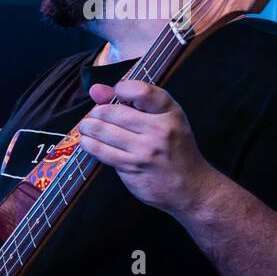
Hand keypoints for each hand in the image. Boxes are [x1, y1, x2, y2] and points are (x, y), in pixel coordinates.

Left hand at [78, 81, 216, 216]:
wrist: (190, 186)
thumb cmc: (174, 148)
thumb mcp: (164, 119)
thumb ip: (131, 101)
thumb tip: (96, 90)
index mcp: (170, 112)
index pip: (141, 91)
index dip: (122, 89)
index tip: (116, 93)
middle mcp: (160, 130)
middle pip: (114, 112)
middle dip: (98, 112)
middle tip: (94, 115)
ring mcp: (146, 150)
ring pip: (103, 131)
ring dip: (88, 127)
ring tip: (87, 126)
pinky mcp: (132, 167)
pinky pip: (101, 151)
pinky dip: (88, 144)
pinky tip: (87, 141)